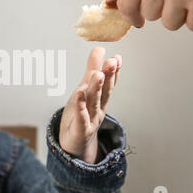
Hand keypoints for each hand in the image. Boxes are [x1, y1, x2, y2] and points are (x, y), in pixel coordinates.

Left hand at [59, 47, 121, 163]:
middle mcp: (98, 109)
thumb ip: (92, 69)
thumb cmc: (80, 114)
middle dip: (109, 77)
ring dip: (97, 89)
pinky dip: (80, 107)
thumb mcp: (86, 89)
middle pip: (105, 92)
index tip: (117, 57)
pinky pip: (81, 118)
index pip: (110, 84)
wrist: (75, 144)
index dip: (114, 71)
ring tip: (98, 75)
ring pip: (94, 103)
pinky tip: (79, 95)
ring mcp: (91, 121)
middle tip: (112, 61)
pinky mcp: (80, 130)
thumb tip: (100, 48)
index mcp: (101, 99)